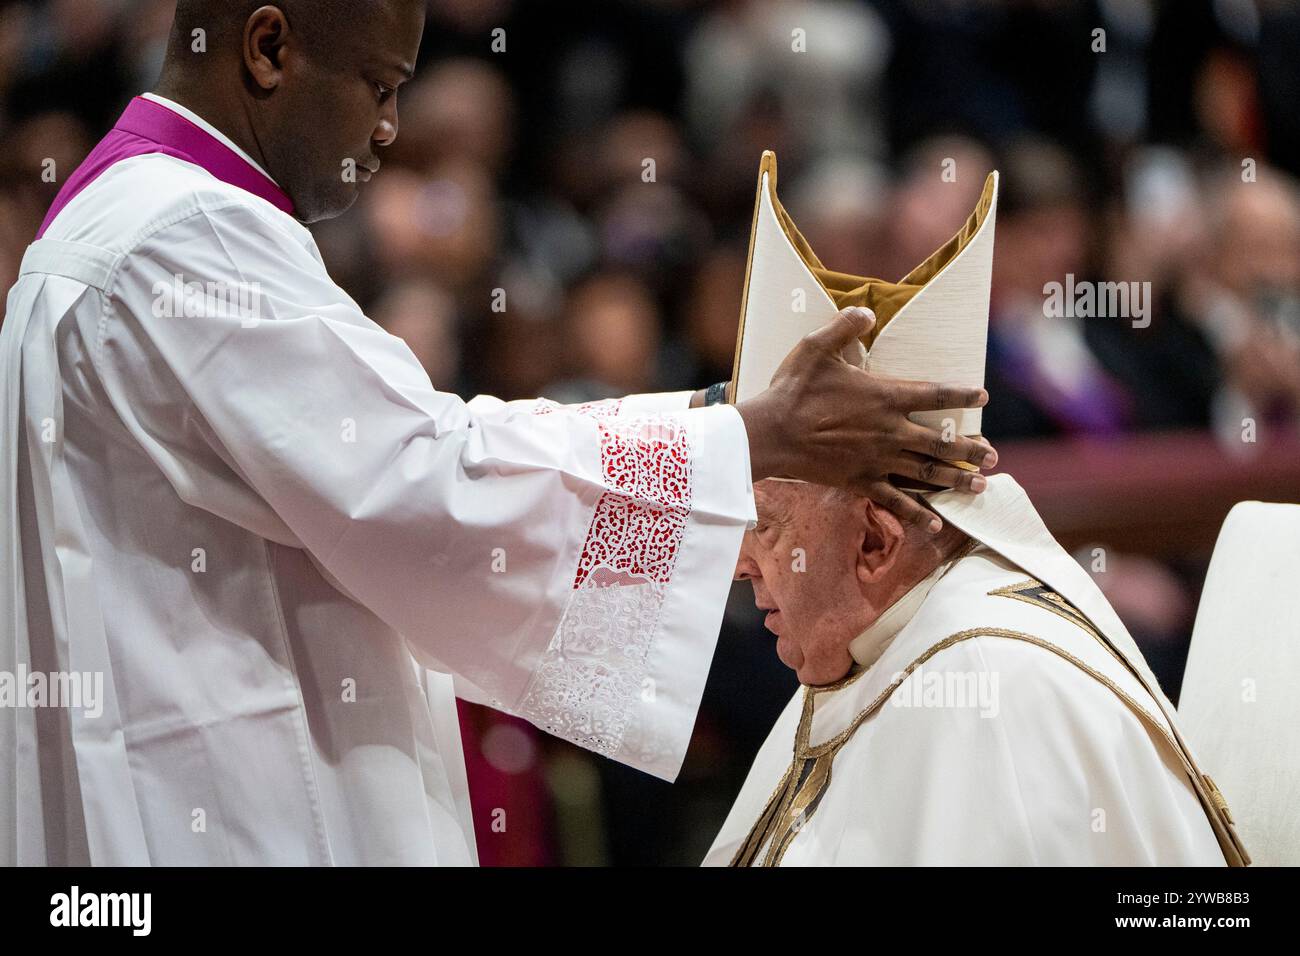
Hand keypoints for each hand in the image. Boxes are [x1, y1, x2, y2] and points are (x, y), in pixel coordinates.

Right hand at [736, 307, 996, 532]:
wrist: (771, 433)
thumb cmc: (793, 390)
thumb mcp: (816, 347)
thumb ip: (845, 326)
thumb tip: (867, 311)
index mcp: (885, 396)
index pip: (935, 394)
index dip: (962, 394)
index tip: (983, 396)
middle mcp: (890, 431)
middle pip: (941, 442)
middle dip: (971, 449)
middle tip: (992, 455)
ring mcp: (877, 460)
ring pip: (927, 473)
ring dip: (957, 479)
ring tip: (980, 485)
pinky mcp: (861, 482)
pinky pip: (895, 501)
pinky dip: (917, 514)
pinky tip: (935, 523)